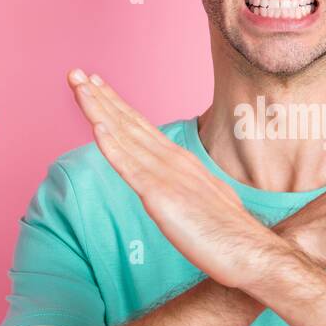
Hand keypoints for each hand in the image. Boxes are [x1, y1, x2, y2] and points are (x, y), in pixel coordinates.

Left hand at [66, 69, 281, 289]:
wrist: (250, 252)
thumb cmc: (228, 234)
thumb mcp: (203, 201)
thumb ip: (184, 189)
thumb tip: (173, 188)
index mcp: (180, 162)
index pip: (141, 127)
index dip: (116, 105)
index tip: (95, 85)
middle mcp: (173, 161)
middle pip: (129, 123)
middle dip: (100, 97)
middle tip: (75, 72)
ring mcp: (167, 177)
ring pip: (125, 137)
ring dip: (99, 110)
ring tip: (78, 86)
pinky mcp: (162, 198)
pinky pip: (131, 170)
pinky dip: (113, 147)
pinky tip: (97, 129)